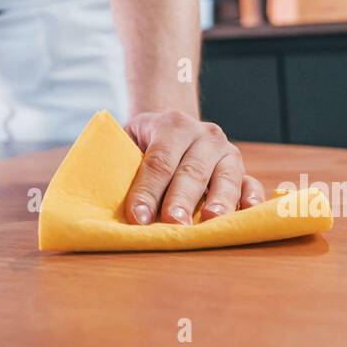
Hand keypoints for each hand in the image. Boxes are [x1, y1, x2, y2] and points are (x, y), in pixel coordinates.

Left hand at [121, 111, 264, 224]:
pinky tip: (247, 210)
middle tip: (173, 222)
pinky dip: (251, 196)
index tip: (137, 217)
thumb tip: (95, 192)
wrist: (174, 125)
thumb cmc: (144, 143)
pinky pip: (251, 182)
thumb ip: (116, 160)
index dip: (147, 190)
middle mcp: (204, 135)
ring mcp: (226, 151)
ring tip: (211, 220)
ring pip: (225, 176)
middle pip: (191, 170)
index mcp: (172, 124)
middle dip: (181, 198)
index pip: (158, 161)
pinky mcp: (242, 169)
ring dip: (219, 200)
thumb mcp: (127, 139)